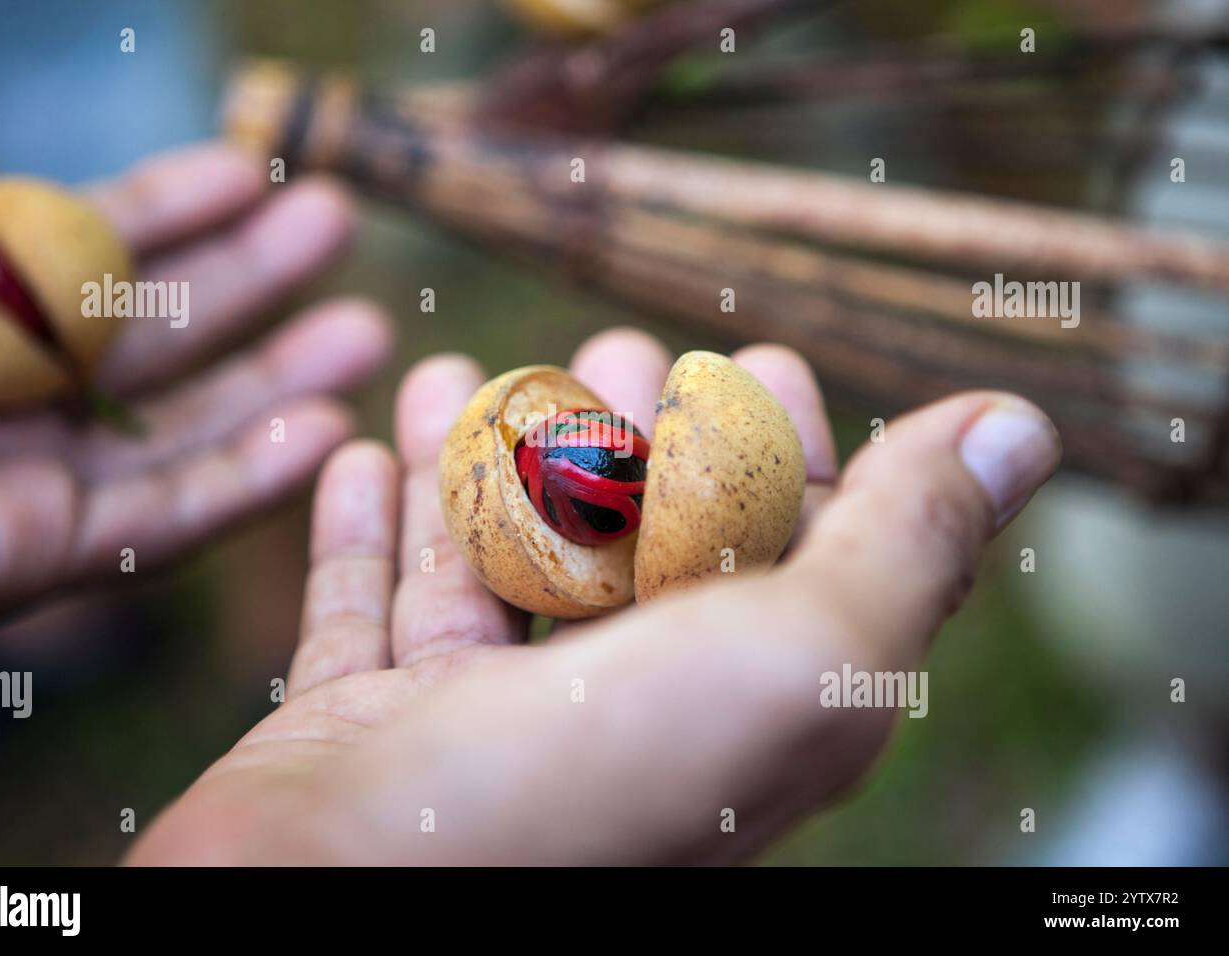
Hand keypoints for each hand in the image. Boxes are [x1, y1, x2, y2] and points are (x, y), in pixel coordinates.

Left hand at [0, 144, 390, 628]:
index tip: (247, 167)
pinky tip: (328, 431)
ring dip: (279, 379)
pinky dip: (251, 477)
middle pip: (149, 331)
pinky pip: (165, 517)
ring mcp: (24, 472)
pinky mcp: (41, 555)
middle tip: (335, 224)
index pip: (78, 246)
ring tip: (367, 330)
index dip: (166, 204)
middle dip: (248, 275)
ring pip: (179, 424)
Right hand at [128, 328, 1059, 864]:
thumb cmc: (574, 795)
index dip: (781, 459)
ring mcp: (468, 732)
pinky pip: (357, 615)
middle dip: (618, 441)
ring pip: (479, 571)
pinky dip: (364, 533)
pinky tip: (357, 457)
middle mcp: (601, 730)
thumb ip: (902, 547)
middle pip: (622, 557)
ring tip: (458, 374)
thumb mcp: (789, 661)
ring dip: (473, 467)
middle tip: (607, 352)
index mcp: (719, 718)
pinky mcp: (352, 733)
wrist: (313, 905)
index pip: (770, 571)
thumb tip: (1020, 431)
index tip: (757, 363)